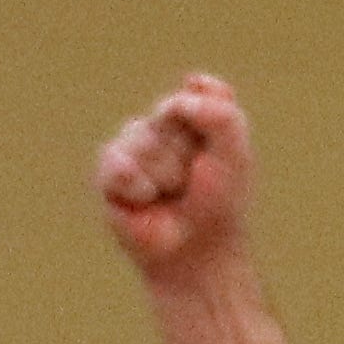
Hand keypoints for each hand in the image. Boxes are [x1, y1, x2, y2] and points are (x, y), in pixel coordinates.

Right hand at [95, 73, 256, 290]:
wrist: (197, 252)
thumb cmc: (219, 203)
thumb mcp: (235, 153)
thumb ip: (219, 112)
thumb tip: (181, 91)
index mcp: (193, 116)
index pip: (196, 91)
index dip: (206, 123)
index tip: (215, 154)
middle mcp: (162, 126)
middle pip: (166, 113)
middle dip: (185, 150)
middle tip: (192, 181)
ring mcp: (133, 147)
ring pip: (140, 136)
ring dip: (164, 172)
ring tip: (169, 193)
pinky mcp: (109, 174)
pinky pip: (115, 161)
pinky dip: (136, 185)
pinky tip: (146, 200)